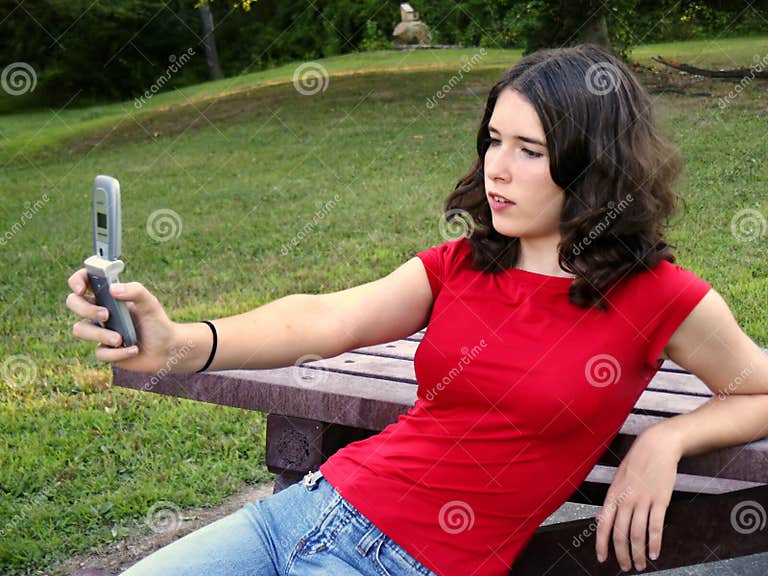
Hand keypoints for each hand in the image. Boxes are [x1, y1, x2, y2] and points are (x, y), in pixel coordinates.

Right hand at [66, 268, 177, 372]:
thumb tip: (113, 289)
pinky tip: (133, 350)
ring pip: (80, 329)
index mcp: (109, 296)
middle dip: (85, 309)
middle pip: (73, 302)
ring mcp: (100, 331)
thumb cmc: (157, 322)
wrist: (167, 349)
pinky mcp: (105, 351)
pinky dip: (118, 352)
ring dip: (101, 334)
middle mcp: (100, 311)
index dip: (77, 281)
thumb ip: (135, 291)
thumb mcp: (150, 303)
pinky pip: (99, 352)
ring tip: (120, 339)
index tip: (81, 289)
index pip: (84, 281)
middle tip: (107, 315)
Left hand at [595, 426, 682, 571]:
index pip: (603, 524)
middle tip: (625, 567)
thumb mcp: (619, 478)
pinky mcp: (660, 500)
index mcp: (613, 494)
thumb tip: (605, 517)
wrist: (657, 445)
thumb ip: (614, 499)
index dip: (601, 543)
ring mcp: (643, 500)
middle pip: (621, 533)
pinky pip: (656, 526)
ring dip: (638, 553)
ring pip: (637, 534)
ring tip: (640, 565)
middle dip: (621, 554)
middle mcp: (626, 499)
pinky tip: (654, 553)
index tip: (602, 559)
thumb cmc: (637, 461)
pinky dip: (655, 543)